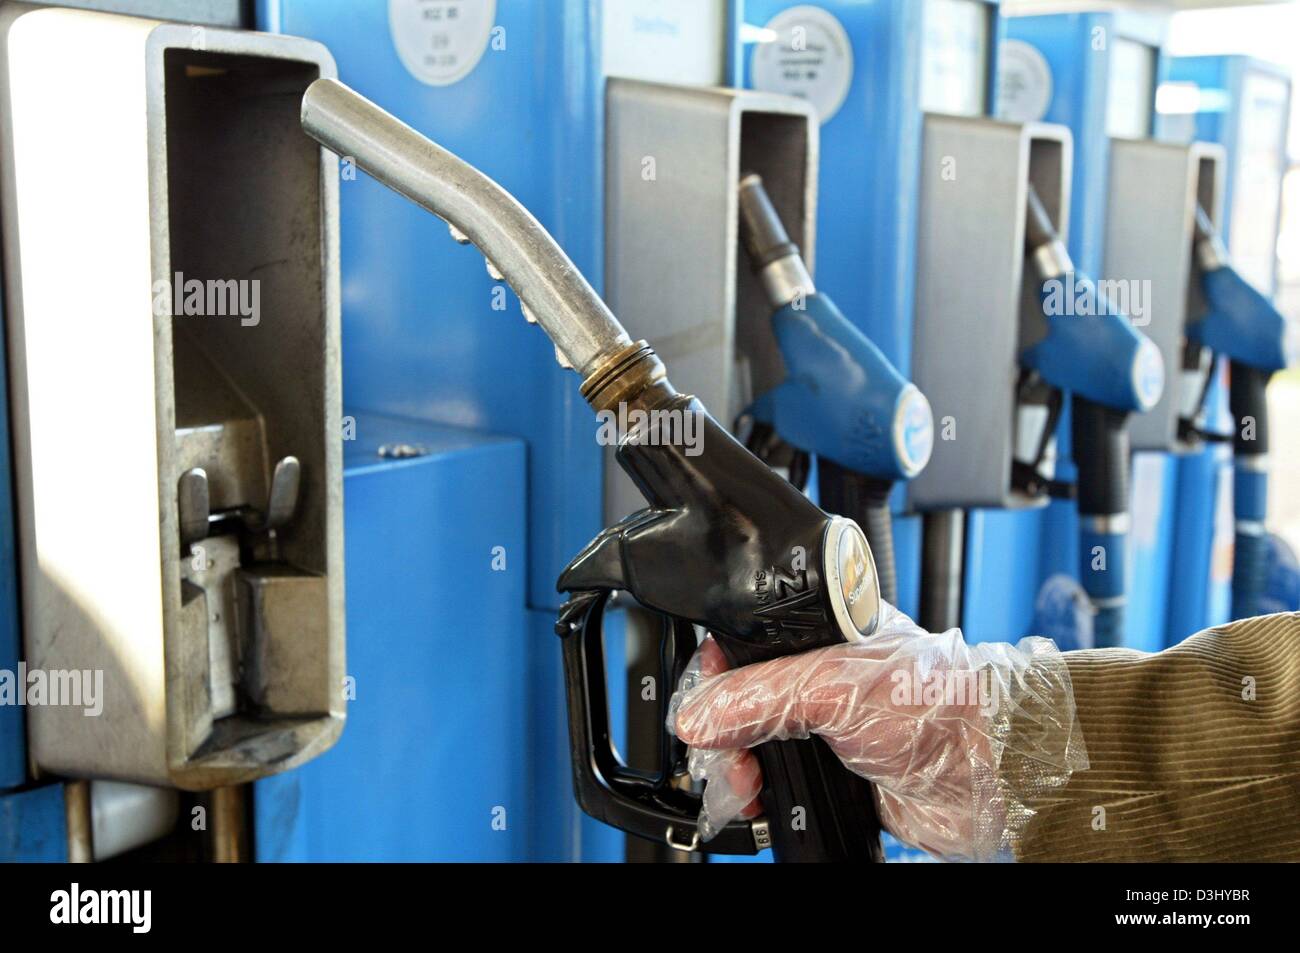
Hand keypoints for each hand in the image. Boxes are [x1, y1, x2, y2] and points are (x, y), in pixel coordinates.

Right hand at [670, 604, 1087, 861]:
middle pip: (744, 697)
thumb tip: (699, 714)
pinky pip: (780, 780)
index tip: (701, 695)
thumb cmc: (936, 706)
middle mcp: (823, 675)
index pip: (750, 638)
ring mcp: (828, 725)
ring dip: (738, 766)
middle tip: (719, 749)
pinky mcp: (835, 770)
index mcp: (825, 630)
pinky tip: (760, 800)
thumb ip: (761, 697)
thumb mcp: (833, 687)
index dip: (719, 666)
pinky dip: (762, 793)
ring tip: (744, 784)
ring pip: (757, 742)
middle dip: (723, 728)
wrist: (988, 775)